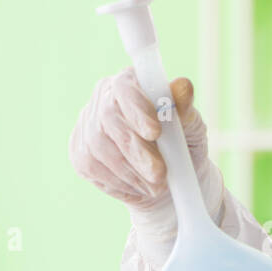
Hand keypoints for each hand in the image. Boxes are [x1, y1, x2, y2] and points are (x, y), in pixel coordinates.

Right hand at [69, 67, 222, 250]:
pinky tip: (137, 188)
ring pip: (98, 146)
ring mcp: (88, 125)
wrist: (168, 178)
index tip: (155, 132)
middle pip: (108, 118)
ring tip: (155, 186)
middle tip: (159, 173)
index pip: (124, 86)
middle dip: (135, 150)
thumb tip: (183, 87)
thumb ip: (185, 109)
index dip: (137, 108)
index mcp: (130, 82)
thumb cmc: (182, 144)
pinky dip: (117, 181)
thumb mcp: (191, 128)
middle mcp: (104, 98)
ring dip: (129, 171)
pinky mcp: (80, 153)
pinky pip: (91, 166)